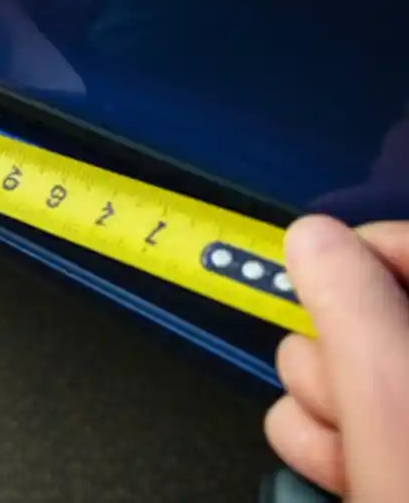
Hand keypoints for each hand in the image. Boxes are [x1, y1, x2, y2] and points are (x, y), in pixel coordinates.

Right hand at [266, 215, 408, 499]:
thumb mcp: (393, 397)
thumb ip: (352, 306)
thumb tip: (312, 237)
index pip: (406, 247)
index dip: (361, 250)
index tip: (321, 272)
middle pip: (359, 310)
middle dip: (331, 357)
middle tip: (347, 402)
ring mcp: (397, 406)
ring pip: (329, 365)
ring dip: (319, 410)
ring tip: (352, 457)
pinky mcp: (381, 447)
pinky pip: (323, 411)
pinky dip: (321, 443)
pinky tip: (344, 474)